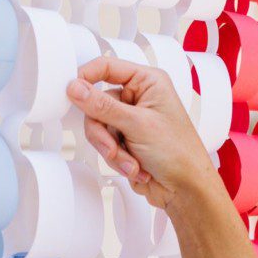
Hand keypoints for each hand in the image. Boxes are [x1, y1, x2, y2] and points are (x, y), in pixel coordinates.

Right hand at [67, 56, 220, 211]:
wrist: (185, 189)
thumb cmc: (178, 153)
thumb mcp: (137, 125)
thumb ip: (102, 106)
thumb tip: (75, 88)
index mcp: (147, 82)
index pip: (107, 67)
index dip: (87, 78)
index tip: (72, 92)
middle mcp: (138, 98)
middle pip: (97, 104)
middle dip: (104, 132)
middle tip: (112, 148)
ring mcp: (131, 121)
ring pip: (99, 128)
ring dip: (111, 150)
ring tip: (131, 163)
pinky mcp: (126, 142)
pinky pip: (105, 145)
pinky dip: (117, 160)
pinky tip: (136, 168)